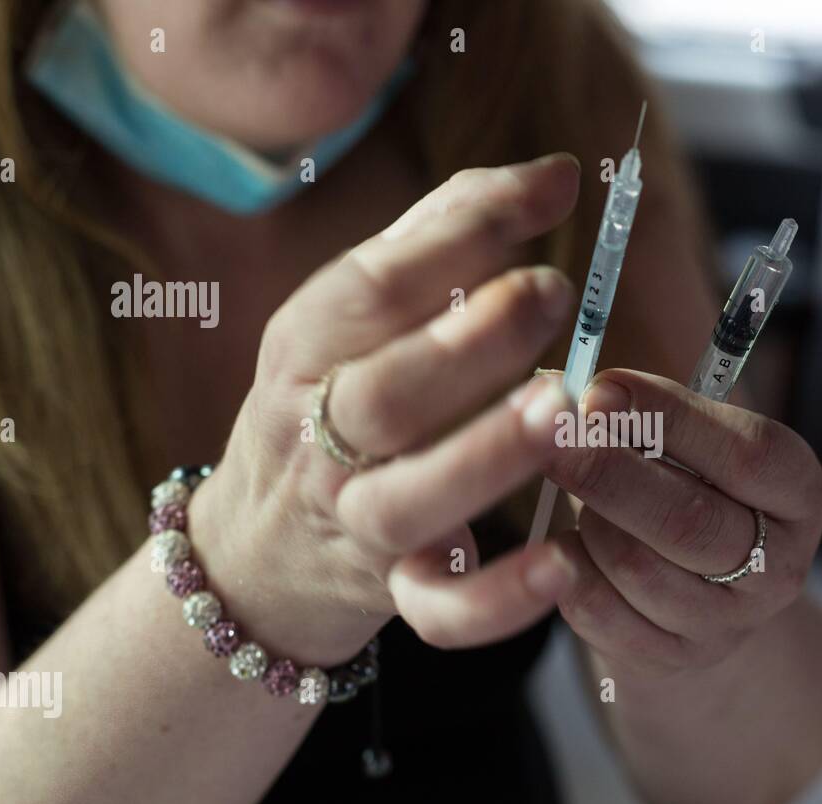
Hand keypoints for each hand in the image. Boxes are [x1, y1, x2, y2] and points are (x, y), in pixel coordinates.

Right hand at [189, 154, 584, 664]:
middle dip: (469, 343)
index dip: (462, 235)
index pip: (375, 283)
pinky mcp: (391, 590)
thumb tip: (560, 173)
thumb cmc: (332, 401)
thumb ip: (448, 235)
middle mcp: (317, 432)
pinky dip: (498, 597)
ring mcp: (352, 518)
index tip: (550, 197)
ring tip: (560, 408)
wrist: (259, 552)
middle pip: (384, 394)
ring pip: (407, 501)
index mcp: (308, 345)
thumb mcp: (357, 316)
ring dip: (484, 456)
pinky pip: (439, 611)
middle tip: (552, 297)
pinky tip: (562, 562)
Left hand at [541, 369, 821, 676]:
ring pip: (635, 566)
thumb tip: (580, 390)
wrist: (696, 595)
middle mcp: (778, 567)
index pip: (745, 453)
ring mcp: (728, 624)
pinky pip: (598, 610)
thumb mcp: (699, 443)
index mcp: (799, 493)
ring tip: (573, 491)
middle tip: (549, 435)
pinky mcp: (672, 660)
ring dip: (590, 520)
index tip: (598, 390)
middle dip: (608, 471)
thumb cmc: (689, 485)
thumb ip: (656, 411)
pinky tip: (564, 545)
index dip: (668, 417)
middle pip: (687, 520)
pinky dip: (569, 569)